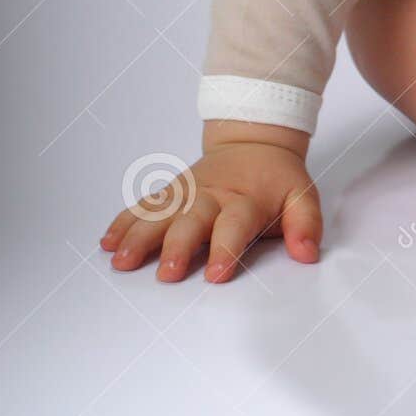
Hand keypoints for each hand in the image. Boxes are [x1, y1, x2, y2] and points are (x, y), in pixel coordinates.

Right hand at [101, 122, 321, 282]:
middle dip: (178, 246)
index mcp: (246, 200)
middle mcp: (212, 196)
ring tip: (121, 260)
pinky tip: (107, 241)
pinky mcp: (171, 192)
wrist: (253, 141)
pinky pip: (144, 205)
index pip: (235, 225)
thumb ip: (306, 225)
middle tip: (167, 273)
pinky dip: (124, 221)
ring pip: (160, 213)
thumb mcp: (302, 196)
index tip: (217, 275)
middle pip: (192, 221)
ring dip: (140, 235)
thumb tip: (308, 253)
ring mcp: (188, 193)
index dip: (227, 249)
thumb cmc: (276, 179)